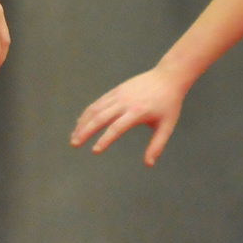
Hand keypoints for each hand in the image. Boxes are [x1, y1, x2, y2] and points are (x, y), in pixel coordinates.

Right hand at [72, 67, 188, 165]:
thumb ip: (157, 145)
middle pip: (100, 117)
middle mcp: (124, 103)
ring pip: (95, 109)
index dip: (105, 140)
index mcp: (137, 112)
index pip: (117, 128)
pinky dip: (87, 113)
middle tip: (74, 144)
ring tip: (74, 136)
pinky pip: (98, 103)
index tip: (95, 151)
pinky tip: (81, 122)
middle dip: (85, 131)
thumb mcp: (167, 126)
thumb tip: (149, 164)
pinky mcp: (115, 91)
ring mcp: (118, 95)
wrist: (167, 77)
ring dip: (82, 123)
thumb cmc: (169, 104)